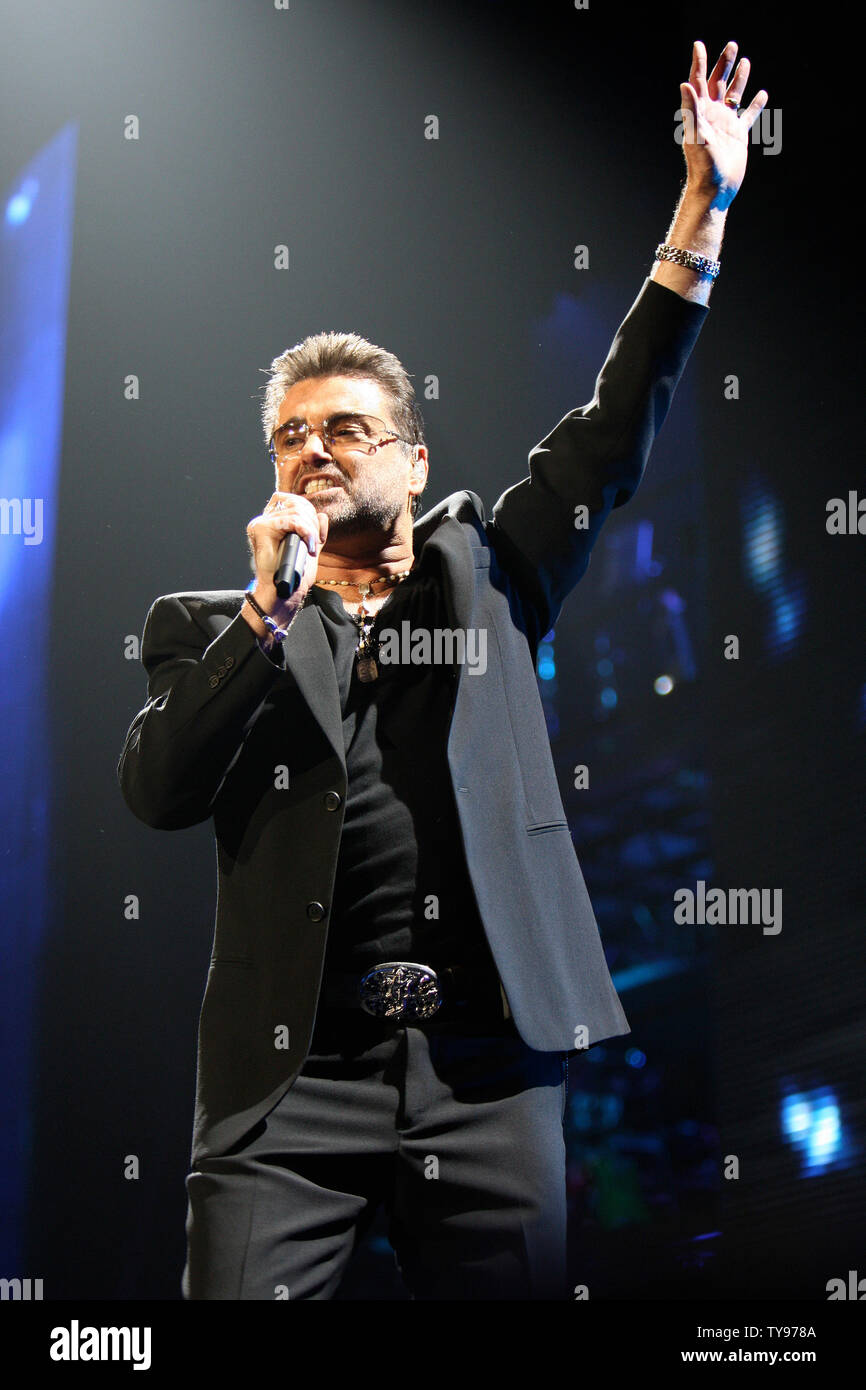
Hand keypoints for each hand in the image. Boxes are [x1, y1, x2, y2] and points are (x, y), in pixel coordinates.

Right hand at [245, 492, 328, 623]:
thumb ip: (314, 532)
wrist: (284, 592)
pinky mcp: (261, 528)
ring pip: (296, 511)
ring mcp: (262, 523)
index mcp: (274, 521)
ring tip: (311, 547)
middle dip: (313, 522)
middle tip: (315, 543)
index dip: (310, 514)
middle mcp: (265, 519)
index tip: (316, 536)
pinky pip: (292, 520)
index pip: (295, 501)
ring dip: (311, 530)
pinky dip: (306, 532)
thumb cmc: (294, 575)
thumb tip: (322, 515)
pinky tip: (309, 545)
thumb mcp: (309, 548)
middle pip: (297, 503)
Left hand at [679, 39, 767, 208]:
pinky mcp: (738, 135)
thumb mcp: (696, 134)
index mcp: (700, 112)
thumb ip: (691, 108)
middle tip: (732, 46)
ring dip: (739, 79)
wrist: (715, 188)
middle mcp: (712, 115)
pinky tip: (762, 94)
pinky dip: (755, 105)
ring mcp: (726, 124)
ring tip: (745, 62)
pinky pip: (748, 115)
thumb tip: (685, 84)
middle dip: (724, 64)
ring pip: (734, 95)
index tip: (699, 45)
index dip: (699, 63)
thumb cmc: (702, 165)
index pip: (699, 81)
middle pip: (718, 83)